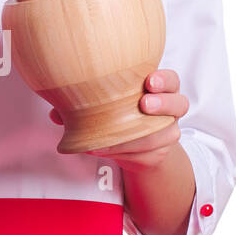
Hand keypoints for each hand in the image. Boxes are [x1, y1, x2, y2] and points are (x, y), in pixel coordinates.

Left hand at [48, 69, 188, 170]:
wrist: (130, 146)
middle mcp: (169, 109)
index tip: (149, 80)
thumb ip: (84, 103)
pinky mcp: (159, 153)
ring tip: (119, 134)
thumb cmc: (117, 114)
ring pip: (168, 133)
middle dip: (164, 103)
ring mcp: (167, 132)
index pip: (171, 80)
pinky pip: (149, 154)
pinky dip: (126, 152)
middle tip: (145, 103)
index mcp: (159, 89)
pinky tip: (107, 150)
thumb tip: (56, 112)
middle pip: (180, 104)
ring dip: (143, 134)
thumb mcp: (105, 104)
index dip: (164, 80)